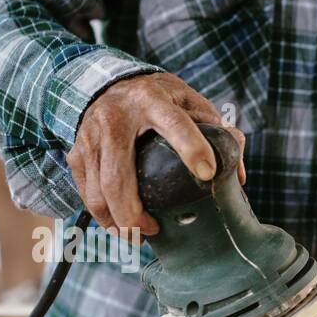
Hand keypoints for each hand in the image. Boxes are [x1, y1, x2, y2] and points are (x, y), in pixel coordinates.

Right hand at [67, 72, 245, 235]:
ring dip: (117, 222)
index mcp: (151, 101)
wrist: (106, 81)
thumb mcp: (190, 102)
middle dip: (134, 214)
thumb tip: (239, 177)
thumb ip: (217, 132)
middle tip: (154, 230)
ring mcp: (90, 136)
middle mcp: (115, 118)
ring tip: (137, 235)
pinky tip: (119, 225)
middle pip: (118, 178)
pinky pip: (85, 192)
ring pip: (97, 192)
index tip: (207, 173)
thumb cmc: (158, 98)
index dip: (191, 148)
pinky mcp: (77, 151)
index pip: (173, 123)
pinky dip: (102, 216)